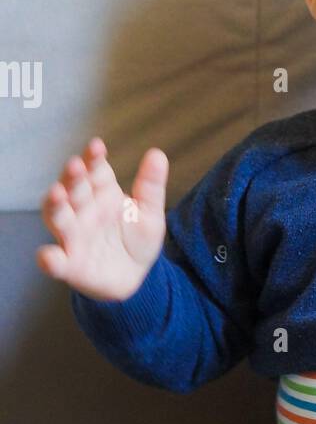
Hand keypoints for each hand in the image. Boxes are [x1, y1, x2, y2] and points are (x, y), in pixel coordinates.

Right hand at [36, 137, 168, 300]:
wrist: (136, 277)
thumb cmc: (138, 240)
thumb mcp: (150, 213)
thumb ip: (151, 186)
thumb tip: (158, 154)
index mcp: (102, 194)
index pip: (94, 171)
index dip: (93, 158)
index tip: (97, 146)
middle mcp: (82, 211)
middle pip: (72, 190)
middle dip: (72, 177)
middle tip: (76, 166)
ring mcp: (73, 237)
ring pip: (57, 218)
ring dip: (55, 207)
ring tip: (57, 195)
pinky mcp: (69, 265)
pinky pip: (55, 262)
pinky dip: (49, 260)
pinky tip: (49, 256)